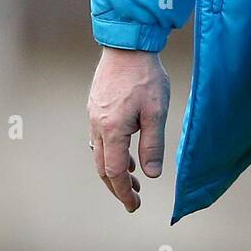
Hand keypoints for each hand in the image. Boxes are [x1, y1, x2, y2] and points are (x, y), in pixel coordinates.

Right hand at [87, 48, 169, 212]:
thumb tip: (151, 174)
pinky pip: (100, 138)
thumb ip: (152, 144)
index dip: (124, 192)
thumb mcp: (156, 111)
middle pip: (103, 167)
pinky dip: (112, 151)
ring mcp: (94, 115)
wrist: (127, 44)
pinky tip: (126, 150)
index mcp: (112, 130)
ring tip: (134, 178)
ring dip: (115, 169)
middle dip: (118, 186)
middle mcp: (98, 126)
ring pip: (100, 153)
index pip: (115, 172)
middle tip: (133, 198)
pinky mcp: (96, 106)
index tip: (134, 205)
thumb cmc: (145, 76)